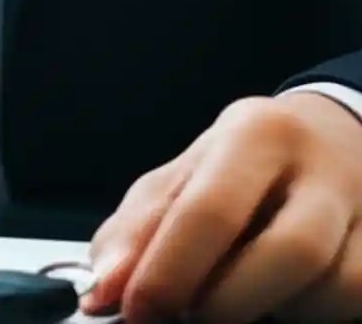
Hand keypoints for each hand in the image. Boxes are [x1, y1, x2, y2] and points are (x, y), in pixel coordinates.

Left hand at [83, 94, 361, 322]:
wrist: (331, 142)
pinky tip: (281, 299)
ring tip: (233, 299)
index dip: (168, 271)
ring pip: (332, 286)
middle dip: (225, 301)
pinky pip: (355, 301)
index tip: (136, 310)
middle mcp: (320, 166)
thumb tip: (103, 290)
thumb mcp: (179, 180)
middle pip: (288, 252)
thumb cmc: (239, 169)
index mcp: (254, 134)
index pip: (211, 208)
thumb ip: (136, 232)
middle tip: (185, 316)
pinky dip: (310, 314)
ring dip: (271, 310)